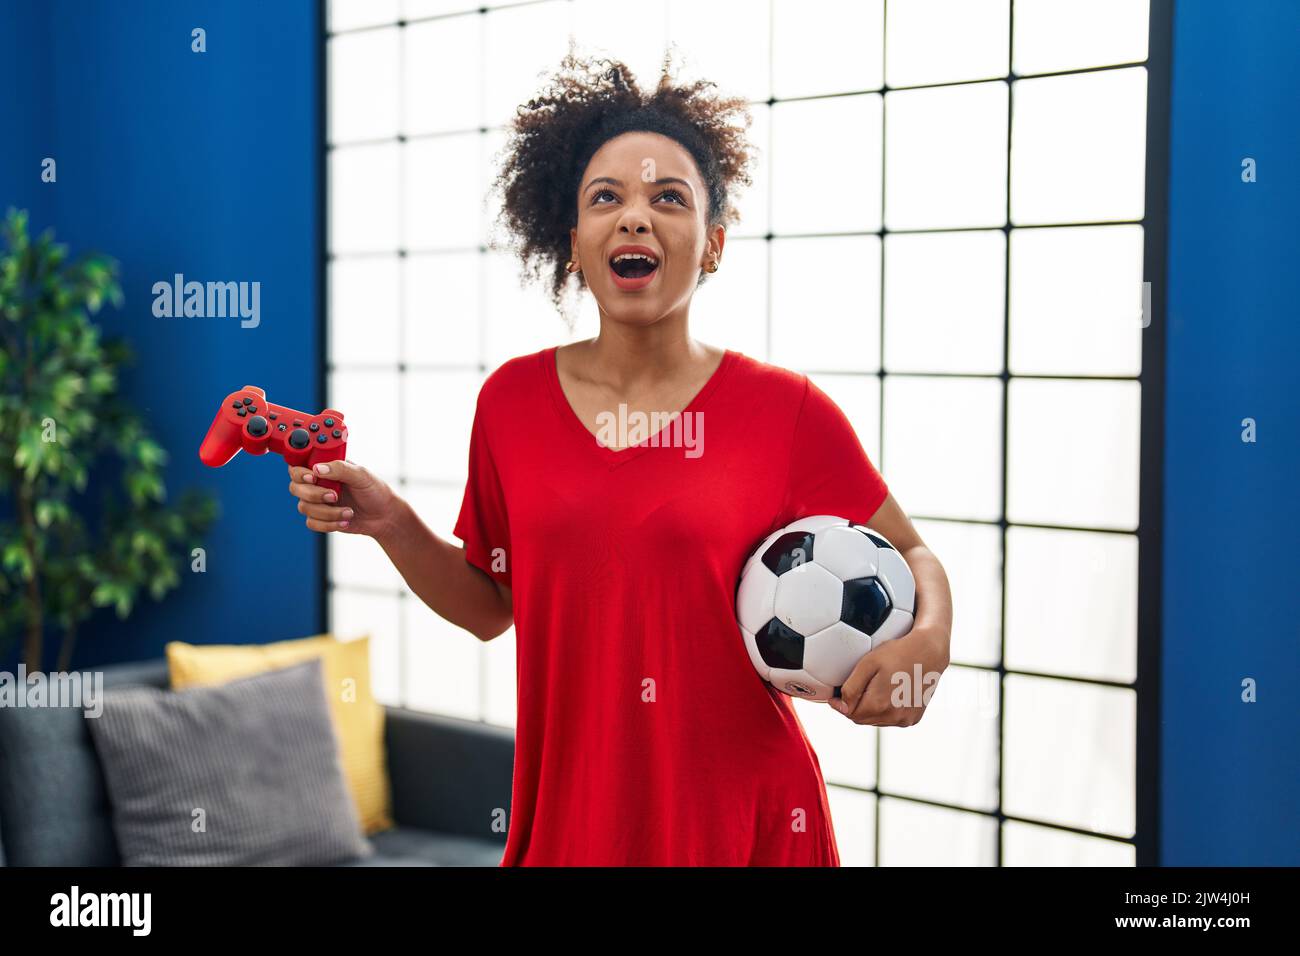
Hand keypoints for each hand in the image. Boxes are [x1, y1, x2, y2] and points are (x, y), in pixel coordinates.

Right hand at [286, 459, 399, 538]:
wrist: (384, 516)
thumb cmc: (375, 491)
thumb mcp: (362, 475)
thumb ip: (340, 469)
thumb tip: (318, 469)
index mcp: (325, 468)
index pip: (299, 465)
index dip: (300, 472)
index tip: (313, 477)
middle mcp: (318, 483)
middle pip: (296, 488)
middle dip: (314, 494)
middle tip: (334, 496)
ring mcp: (318, 501)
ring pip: (304, 507)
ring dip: (327, 512)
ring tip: (348, 511)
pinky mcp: (321, 518)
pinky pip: (312, 523)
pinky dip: (328, 524)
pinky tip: (345, 520)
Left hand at [828, 625, 950, 726]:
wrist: (929, 652)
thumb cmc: (898, 653)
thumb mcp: (868, 664)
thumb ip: (850, 688)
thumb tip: (840, 706)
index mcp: (880, 705)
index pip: (850, 713)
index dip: (841, 704)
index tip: (836, 694)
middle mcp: (894, 717)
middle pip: (862, 719)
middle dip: (855, 706)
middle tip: (858, 686)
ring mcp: (906, 719)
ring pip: (876, 720)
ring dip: (871, 709)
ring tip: (876, 687)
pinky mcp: (914, 718)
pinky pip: (891, 719)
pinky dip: (886, 709)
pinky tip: (890, 692)